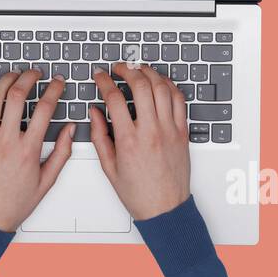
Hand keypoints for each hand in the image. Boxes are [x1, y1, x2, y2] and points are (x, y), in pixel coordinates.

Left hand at [0, 69, 74, 231]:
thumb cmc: (14, 202)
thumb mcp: (47, 181)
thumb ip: (62, 152)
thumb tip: (71, 129)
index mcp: (28, 150)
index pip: (45, 108)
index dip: (54, 89)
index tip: (56, 82)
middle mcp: (5, 141)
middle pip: (17, 96)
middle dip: (29, 77)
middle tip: (35, 73)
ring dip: (5, 81)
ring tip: (14, 75)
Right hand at [90, 62, 190, 219]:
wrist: (165, 208)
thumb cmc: (138, 192)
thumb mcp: (109, 166)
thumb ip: (99, 135)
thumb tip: (95, 112)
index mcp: (129, 140)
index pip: (114, 98)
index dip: (105, 81)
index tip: (100, 76)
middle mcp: (151, 131)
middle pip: (141, 86)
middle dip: (127, 70)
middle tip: (119, 68)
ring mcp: (170, 130)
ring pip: (162, 88)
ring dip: (149, 73)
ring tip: (139, 70)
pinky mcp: (182, 132)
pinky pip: (179, 100)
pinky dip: (169, 86)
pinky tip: (160, 83)